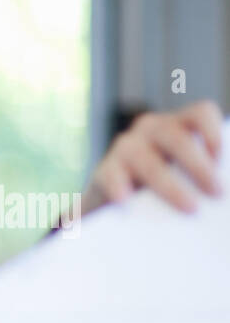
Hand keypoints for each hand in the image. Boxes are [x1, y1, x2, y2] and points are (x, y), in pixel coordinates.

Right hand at [81, 100, 222, 217]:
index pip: (200, 113)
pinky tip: (125, 201)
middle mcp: (151, 129)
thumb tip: (221, 192)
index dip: (213, 133)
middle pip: (178, 141)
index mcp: (177, 124)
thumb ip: (201, 174)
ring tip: (190, 208)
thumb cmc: (163, 184)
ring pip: (150, 163)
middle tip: (216, 193)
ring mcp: (125, 148)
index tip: (220, 161)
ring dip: (172, 187)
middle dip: (200, 168)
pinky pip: (112, 177)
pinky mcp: (104, 170)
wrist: (118, 199)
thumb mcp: (184, 170)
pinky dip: (119, 188)